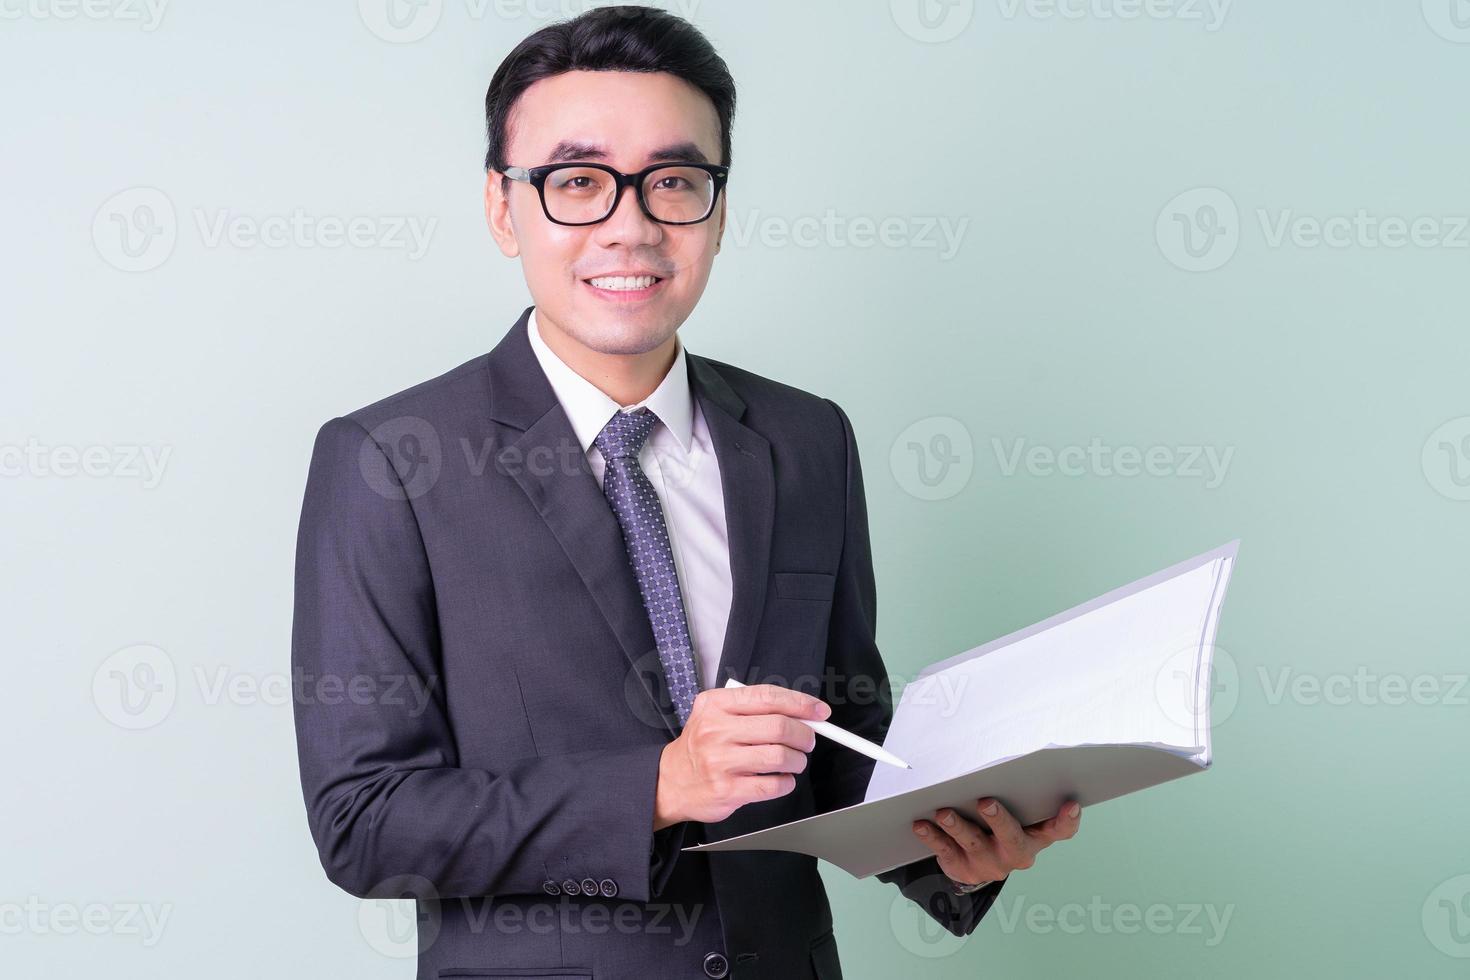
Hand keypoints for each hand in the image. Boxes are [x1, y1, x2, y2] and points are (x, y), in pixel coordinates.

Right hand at [654, 684, 829, 827]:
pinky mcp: (727, 791)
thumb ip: (754, 709)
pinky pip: (772, 786)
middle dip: (804, 735)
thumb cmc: (702, 745)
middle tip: (807, 741)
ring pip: (780, 757)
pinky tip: (780, 780)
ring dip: (797, 761)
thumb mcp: (716, 714)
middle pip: (779, 727)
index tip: (820, 711)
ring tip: (794, 762)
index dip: (800, 703)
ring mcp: (720, 762)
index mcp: (715, 705)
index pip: (767, 697)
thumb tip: (804, 713)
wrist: (671, 781)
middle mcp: (715, 730)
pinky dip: (786, 783)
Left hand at [910, 797, 1080, 885]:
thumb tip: (999, 753)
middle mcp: (1017, 853)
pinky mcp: (963, 868)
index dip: (1067, 820)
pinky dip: (932, 836)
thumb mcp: (1014, 812)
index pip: (1059, 831)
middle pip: (1013, 840)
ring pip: (974, 844)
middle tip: (986, 803)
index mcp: (1036, 836)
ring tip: (944, 812)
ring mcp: (990, 863)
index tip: (1070, 804)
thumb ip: (1016, 793)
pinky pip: (946, 851)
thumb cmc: (998, 825)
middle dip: (999, 821)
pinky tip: (921, 824)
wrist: (973, 861)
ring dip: (958, 827)